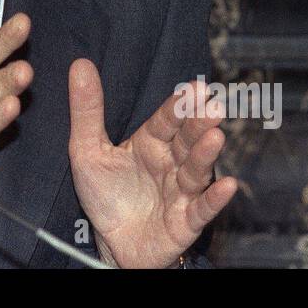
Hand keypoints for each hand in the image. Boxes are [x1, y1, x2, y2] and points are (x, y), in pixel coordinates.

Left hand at [68, 62, 236, 267]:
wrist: (110, 242)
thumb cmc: (104, 195)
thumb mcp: (86, 150)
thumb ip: (87, 110)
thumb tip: (80, 65)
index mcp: (149, 143)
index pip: (166, 120)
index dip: (179, 106)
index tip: (195, 89)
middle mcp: (170, 164)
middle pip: (186, 141)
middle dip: (199, 124)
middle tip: (213, 106)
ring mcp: (180, 192)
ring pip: (196, 171)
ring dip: (207, 155)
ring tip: (216, 137)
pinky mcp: (185, 222)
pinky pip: (201, 210)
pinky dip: (215, 199)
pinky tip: (227, 186)